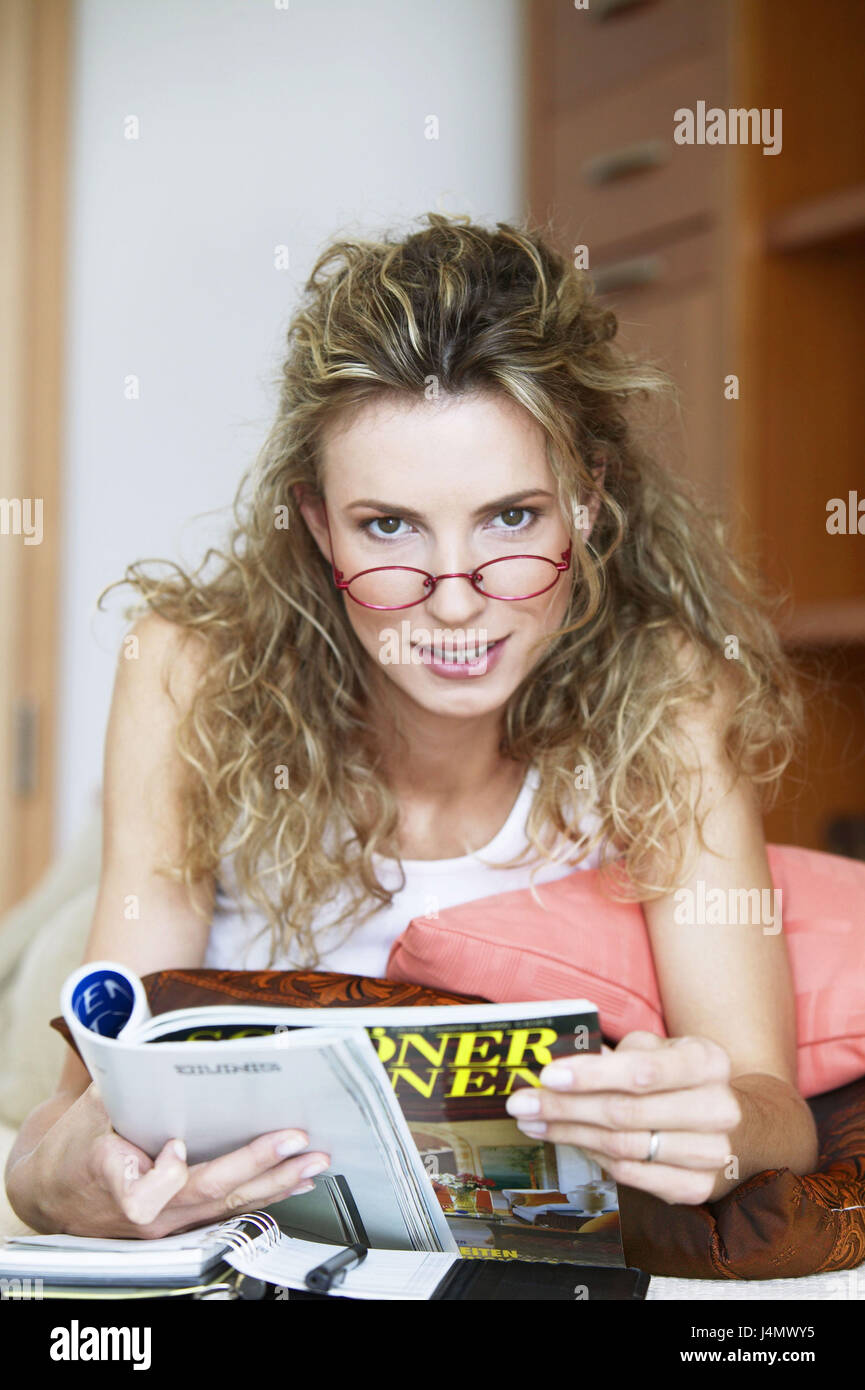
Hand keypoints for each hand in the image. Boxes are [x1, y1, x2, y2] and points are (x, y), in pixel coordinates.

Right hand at [9, 1083, 329, 1237]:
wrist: (55, 1194)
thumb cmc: (73, 1149)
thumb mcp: (85, 1110)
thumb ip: (118, 1080)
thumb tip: (145, 1039)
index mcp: (114, 1178)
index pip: (142, 1193)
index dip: (165, 1175)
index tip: (176, 1149)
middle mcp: (146, 1209)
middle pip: (206, 1191)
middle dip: (256, 1164)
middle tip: (295, 1141)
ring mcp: (167, 1222)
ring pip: (227, 1205)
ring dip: (274, 1182)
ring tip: (313, 1162)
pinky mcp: (183, 1223)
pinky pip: (229, 1211)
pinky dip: (264, 1194)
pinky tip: (293, 1181)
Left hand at [504, 1031, 741, 1205]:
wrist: (735, 1125)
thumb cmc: (679, 1079)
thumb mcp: (659, 1050)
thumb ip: (616, 1054)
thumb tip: (557, 1063)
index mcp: (707, 1062)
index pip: (642, 1071)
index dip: (591, 1074)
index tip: (548, 1075)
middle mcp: (717, 1108)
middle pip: (625, 1112)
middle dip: (565, 1107)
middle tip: (523, 1103)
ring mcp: (711, 1153)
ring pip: (622, 1146)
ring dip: (569, 1134)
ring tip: (534, 1121)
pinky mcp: (697, 1187)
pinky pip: (631, 1174)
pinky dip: (594, 1157)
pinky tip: (569, 1140)